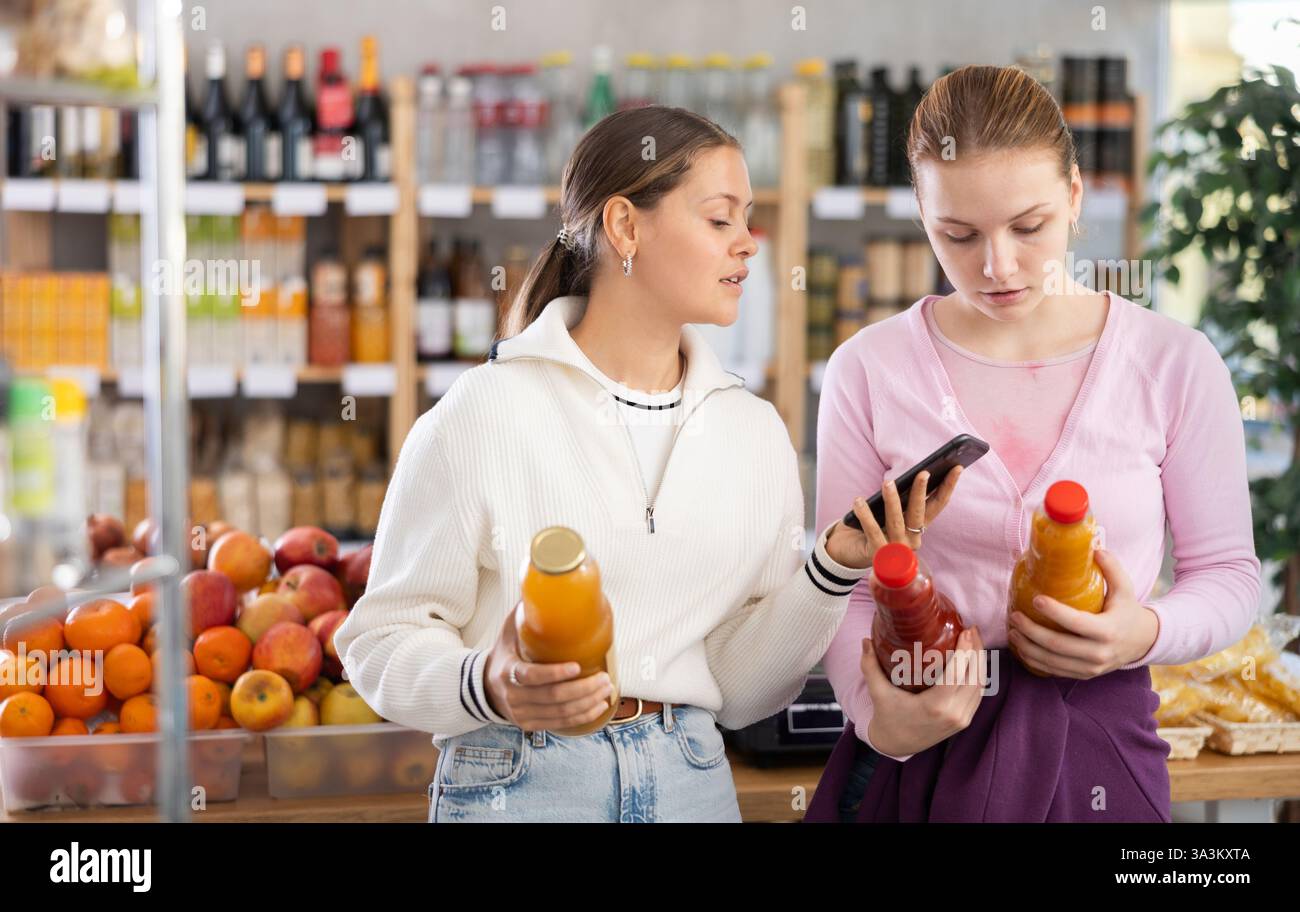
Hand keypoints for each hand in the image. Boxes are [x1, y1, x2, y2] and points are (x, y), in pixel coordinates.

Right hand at [482, 605, 616, 730]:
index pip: (532, 677)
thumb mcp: (509, 631)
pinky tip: (599, 706)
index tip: (577, 667)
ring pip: (560, 713)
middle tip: (604, 678)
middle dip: (583, 690)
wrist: (486, 686)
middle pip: (553, 698)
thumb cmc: (505, 653)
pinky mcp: (531, 725)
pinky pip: (560, 724)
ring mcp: (522, 714)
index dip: (555, 674)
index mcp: (508, 672)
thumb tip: (547, 584)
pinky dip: (582, 717)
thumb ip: (526, 612)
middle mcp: (514, 697)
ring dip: (587, 703)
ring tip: (607, 689)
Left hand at [825, 466, 963, 569]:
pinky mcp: (878, 555)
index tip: (957, 468)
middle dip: (921, 492)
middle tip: (923, 473)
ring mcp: (897, 549)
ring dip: (892, 501)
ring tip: (888, 483)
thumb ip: (901, 500)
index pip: (938, 504)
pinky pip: (872, 531)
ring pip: (896, 521)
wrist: (853, 554)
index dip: (948, 487)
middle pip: (919, 512)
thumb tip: (908, 477)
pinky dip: (865, 515)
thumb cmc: (875, 527)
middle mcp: (912, 539)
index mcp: (919, 527)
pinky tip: (858, 501)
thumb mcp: (892, 513)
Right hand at [862, 625, 986, 757]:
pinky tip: (975, 660)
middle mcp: (953, 714)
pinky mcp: (965, 721)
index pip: (957, 674)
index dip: (965, 651)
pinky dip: (979, 675)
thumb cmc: (887, 717)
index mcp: (934, 707)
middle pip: (975, 677)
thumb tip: (865, 640)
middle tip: (972, 629)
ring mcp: (962, 719)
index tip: (966, 631)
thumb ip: (870, 666)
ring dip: (981, 662)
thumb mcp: (878, 692)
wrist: (896, 745)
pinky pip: (978, 694)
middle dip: (977, 651)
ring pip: (981, 686)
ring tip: (975, 640)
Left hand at [1007, 549, 1159, 678]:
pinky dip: (1034, 661)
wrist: (1143, 643)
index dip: (1054, 612)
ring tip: (1012, 631)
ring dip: (1027, 648)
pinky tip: (1021, 647)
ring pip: (1051, 662)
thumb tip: (1094, 548)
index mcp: (1109, 631)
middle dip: (1031, 631)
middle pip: (1057, 646)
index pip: (1076, 623)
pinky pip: (1054, 671)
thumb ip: (1112, 568)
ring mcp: (1090, 668)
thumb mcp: (1126, 589)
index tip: (1036, 599)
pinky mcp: (1083, 675)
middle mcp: (1099, 653)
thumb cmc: (1128, 611)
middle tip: (1015, 616)